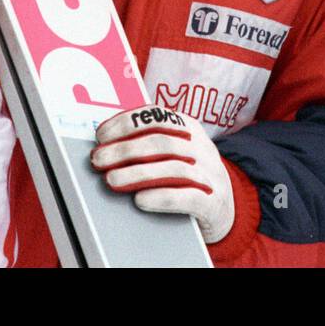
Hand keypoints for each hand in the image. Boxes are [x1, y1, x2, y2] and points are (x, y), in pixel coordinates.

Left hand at [91, 106, 234, 243]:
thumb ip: (150, 144)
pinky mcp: (213, 203)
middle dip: (125, 149)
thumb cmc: (189, 177)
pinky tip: (140, 200)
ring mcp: (210, 175)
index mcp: (190, 129)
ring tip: (112, 180)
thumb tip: (107, 145)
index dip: (126, 123)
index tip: (102, 135)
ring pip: (173, 168)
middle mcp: (202, 148)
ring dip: (137, 173)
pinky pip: (188, 197)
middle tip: (99, 159)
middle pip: (161, 142)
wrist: (225, 209)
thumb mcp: (176, 152)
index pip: (156, 116)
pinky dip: (161, 197)